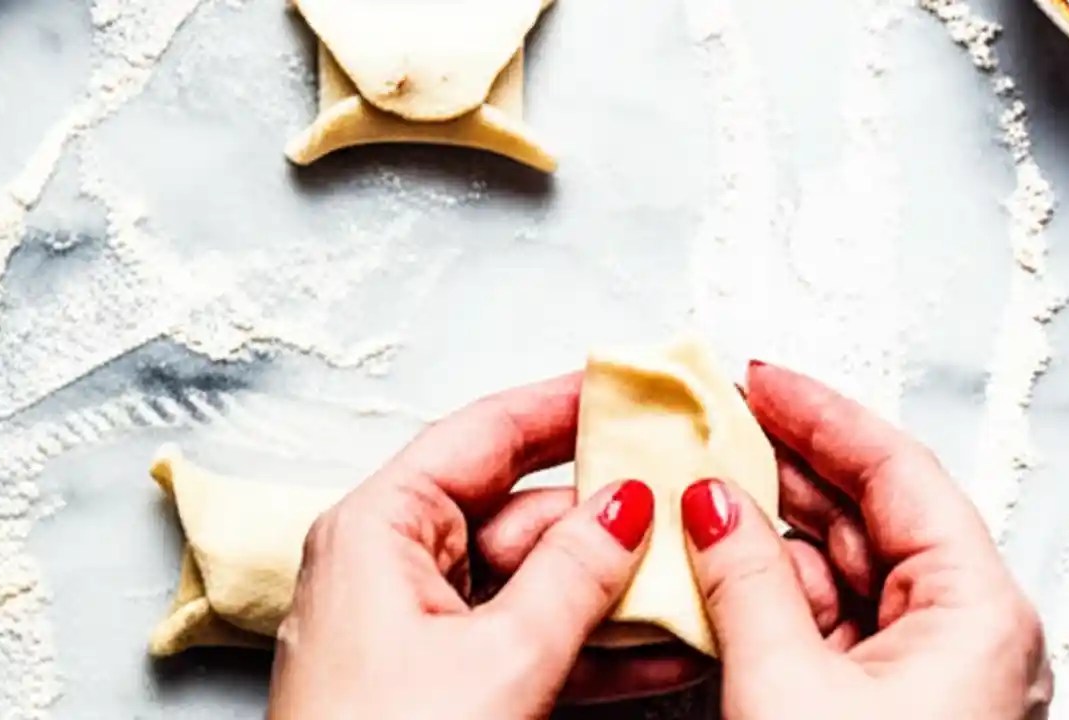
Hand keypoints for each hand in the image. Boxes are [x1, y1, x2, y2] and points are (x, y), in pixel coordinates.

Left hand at [266, 373, 704, 718]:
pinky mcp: (442, 681)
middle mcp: (390, 566)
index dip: (558, 405)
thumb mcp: (501, 660)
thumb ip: (574, 574)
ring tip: (691, 578)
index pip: (481, 436)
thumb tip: (628, 505)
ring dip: (612, 590)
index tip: (626, 388)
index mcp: (377, 531)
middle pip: (518, 513)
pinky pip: (526, 639)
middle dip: (607, 519)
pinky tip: (661, 648)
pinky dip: (589, 645)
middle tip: (685, 502)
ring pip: (533, 583)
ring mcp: (417, 628)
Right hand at [683, 360, 1052, 719]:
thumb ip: (744, 581)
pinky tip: (725, 572)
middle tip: (720, 429)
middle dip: (789, 470)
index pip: (899, 473)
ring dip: (773, 538)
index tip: (762, 383)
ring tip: (702, 502)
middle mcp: (968, 636)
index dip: (822, 417)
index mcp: (977, 614)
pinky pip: (838, 623)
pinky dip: (779, 597)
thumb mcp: (785, 687)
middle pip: (874, 515)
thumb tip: (714, 504)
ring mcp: (933, 673)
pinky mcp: (897, 707)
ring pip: (848, 571)